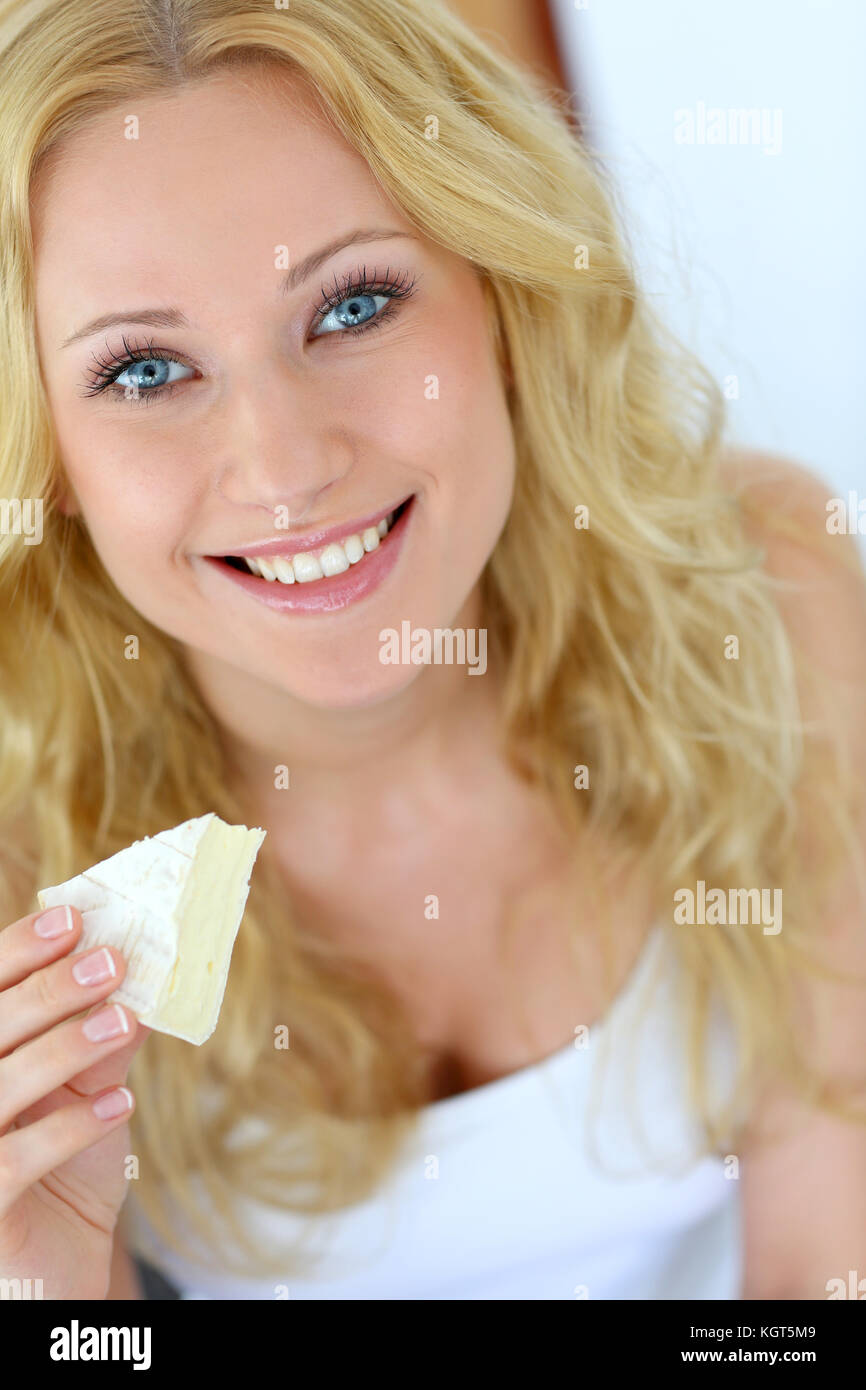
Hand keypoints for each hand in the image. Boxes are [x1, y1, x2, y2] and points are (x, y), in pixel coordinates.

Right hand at [0, 904, 151, 1298]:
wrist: (55, 1266)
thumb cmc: (62, 1169)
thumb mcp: (87, 1092)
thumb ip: (102, 1038)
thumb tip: (142, 970)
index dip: (15, 950)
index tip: (70, 916)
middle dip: (45, 991)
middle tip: (109, 961)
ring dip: (61, 1048)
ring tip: (122, 1021)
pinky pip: (10, 1162)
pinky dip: (66, 1128)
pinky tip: (116, 1103)